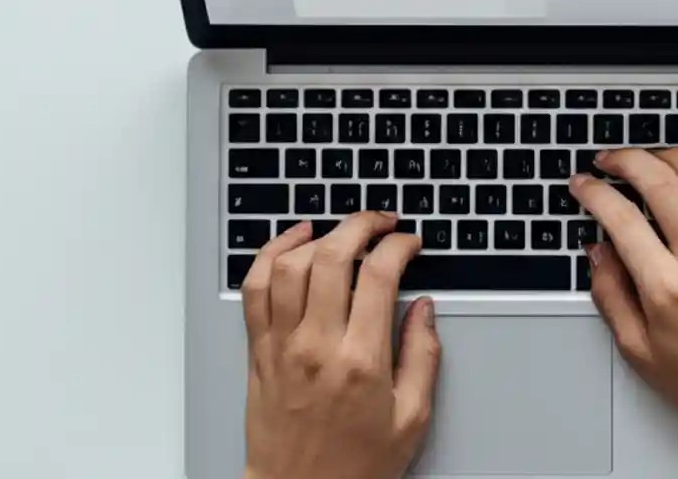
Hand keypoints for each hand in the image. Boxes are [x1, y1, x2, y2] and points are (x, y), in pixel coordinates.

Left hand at [240, 212, 439, 478]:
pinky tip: (291, 244)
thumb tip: (424, 309)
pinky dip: (270, 255)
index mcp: (361, 361)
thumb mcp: (411, 418)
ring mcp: (281, 345)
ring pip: (290, 265)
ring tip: (340, 230)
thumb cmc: (353, 466)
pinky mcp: (258, 351)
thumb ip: (422, 356)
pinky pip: (254, 289)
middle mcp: (317, 346)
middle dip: (361, 225)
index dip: (399, 246)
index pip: (379, 276)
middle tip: (381, 223)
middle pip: (332, 257)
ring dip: (318, 236)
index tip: (410, 243)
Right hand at [570, 149, 677, 477]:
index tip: (584, 184)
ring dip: (676, 154)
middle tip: (611, 160)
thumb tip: (597, 251)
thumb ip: (612, 296)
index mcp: (667, 290)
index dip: (593, 192)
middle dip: (626, 160)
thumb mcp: (640, 352)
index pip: (619, 218)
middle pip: (660, 183)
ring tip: (658, 157)